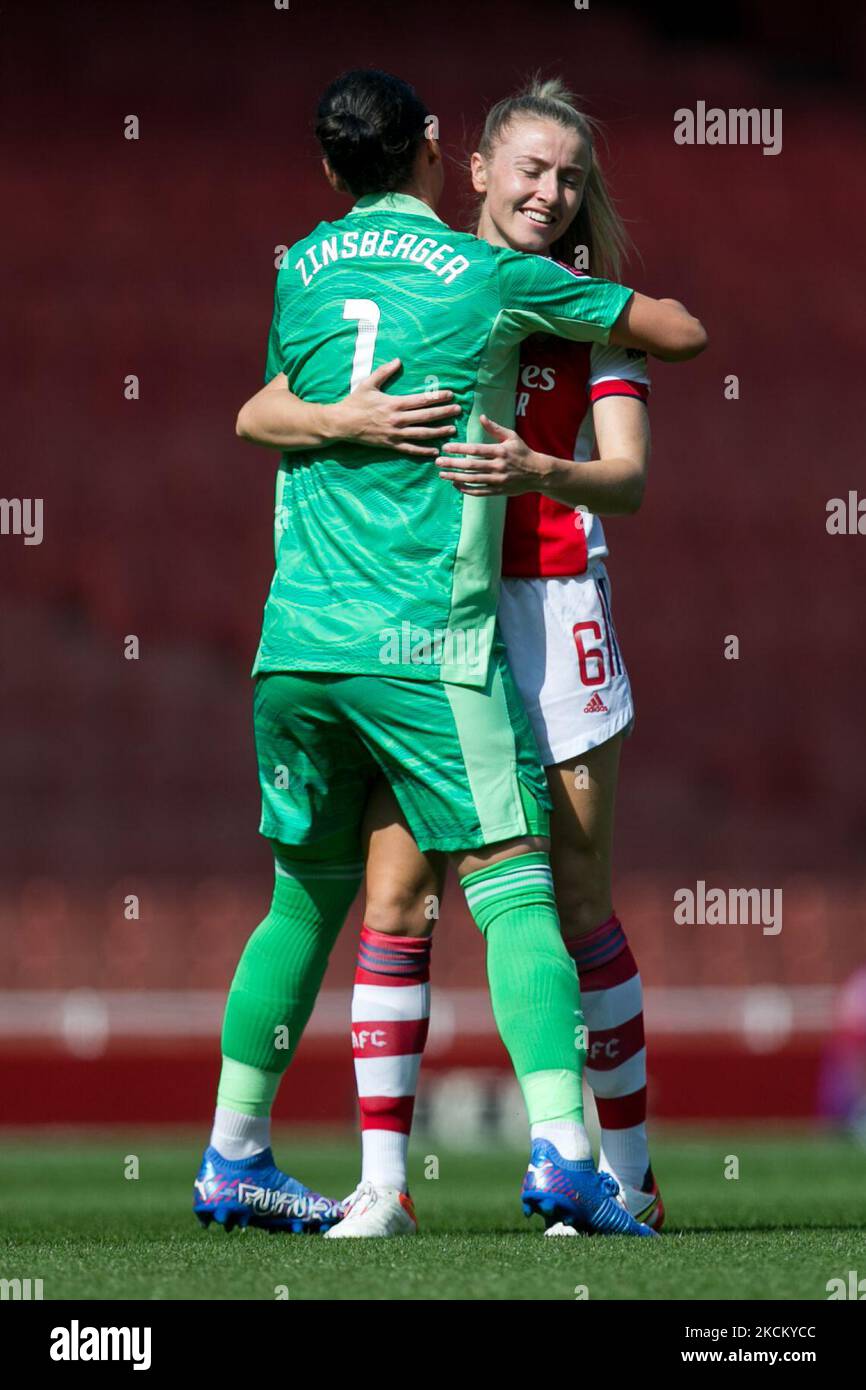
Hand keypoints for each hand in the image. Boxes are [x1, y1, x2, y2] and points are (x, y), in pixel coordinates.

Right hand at [333, 359, 460, 456]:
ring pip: (422, 434)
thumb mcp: (369, 384)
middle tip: (458, 410)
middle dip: (444, 413)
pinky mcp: (391, 445)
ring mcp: (395, 434)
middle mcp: (398, 420)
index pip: (421, 400)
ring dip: (438, 432)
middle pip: (426, 416)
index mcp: (394, 404)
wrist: (342, 424)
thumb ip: (385, 372)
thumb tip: (398, 361)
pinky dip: (423, 451)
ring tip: (452, 429)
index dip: (438, 397)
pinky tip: (435, 451)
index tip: (451, 395)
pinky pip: (410, 449)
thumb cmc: (355, 402)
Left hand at [435, 414, 545, 494]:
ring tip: (442, 474)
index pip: (475, 450)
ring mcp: (498, 480)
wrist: (538, 473)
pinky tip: (455, 485)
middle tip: (438, 462)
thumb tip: (481, 417)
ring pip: (472, 480)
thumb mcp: (511, 437)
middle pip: (470, 465)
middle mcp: (498, 466)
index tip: (445, 447)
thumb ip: (495, 428)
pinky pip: (479, 492)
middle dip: (452, 464)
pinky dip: (466, 489)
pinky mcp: (498, 490)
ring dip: (455, 477)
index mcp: (500, 451)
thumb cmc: (523, 452)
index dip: (458, 449)